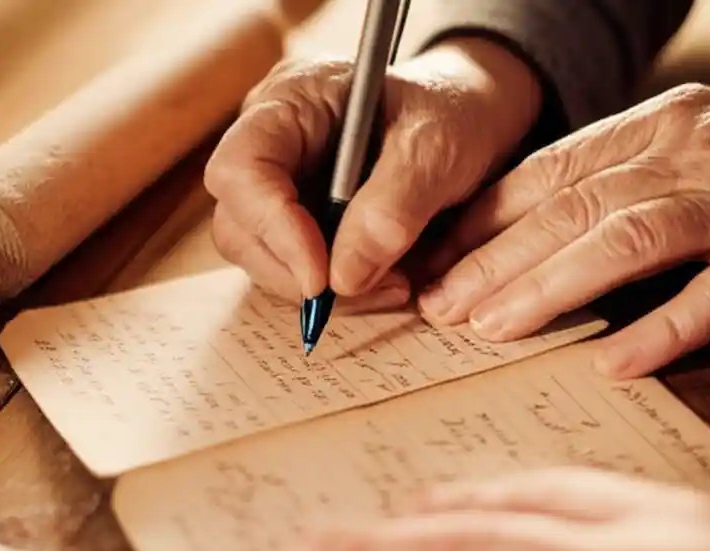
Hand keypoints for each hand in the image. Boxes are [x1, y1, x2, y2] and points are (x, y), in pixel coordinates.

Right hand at [203, 36, 542, 307]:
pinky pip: (295, 272)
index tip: (321, 277)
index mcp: (291, 101)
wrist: (470, 118)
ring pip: (262, 259)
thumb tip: (343, 278)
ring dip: (322, 291)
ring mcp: (280, 187)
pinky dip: (338, 291)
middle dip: (297, 272)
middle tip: (370, 290)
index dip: (273, 227)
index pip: (242, 168)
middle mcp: (271, 145)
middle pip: (240, 225)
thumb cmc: (452, 112)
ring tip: (394, 286)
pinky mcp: (300, 225)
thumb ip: (394, 206)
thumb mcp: (438, 146)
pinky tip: (386, 283)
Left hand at [418, 80, 709, 377]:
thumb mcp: (690, 138)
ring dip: (552, 287)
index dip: (485, 217)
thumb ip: (617, 172)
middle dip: (496, 259)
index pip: (550, 171)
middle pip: (572, 208)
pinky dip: (661, 330)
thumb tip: (526, 223)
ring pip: (627, 241)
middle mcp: (686, 156)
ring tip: (494, 329)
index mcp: (655, 127)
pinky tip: (612, 364)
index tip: (432, 259)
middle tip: (439, 307)